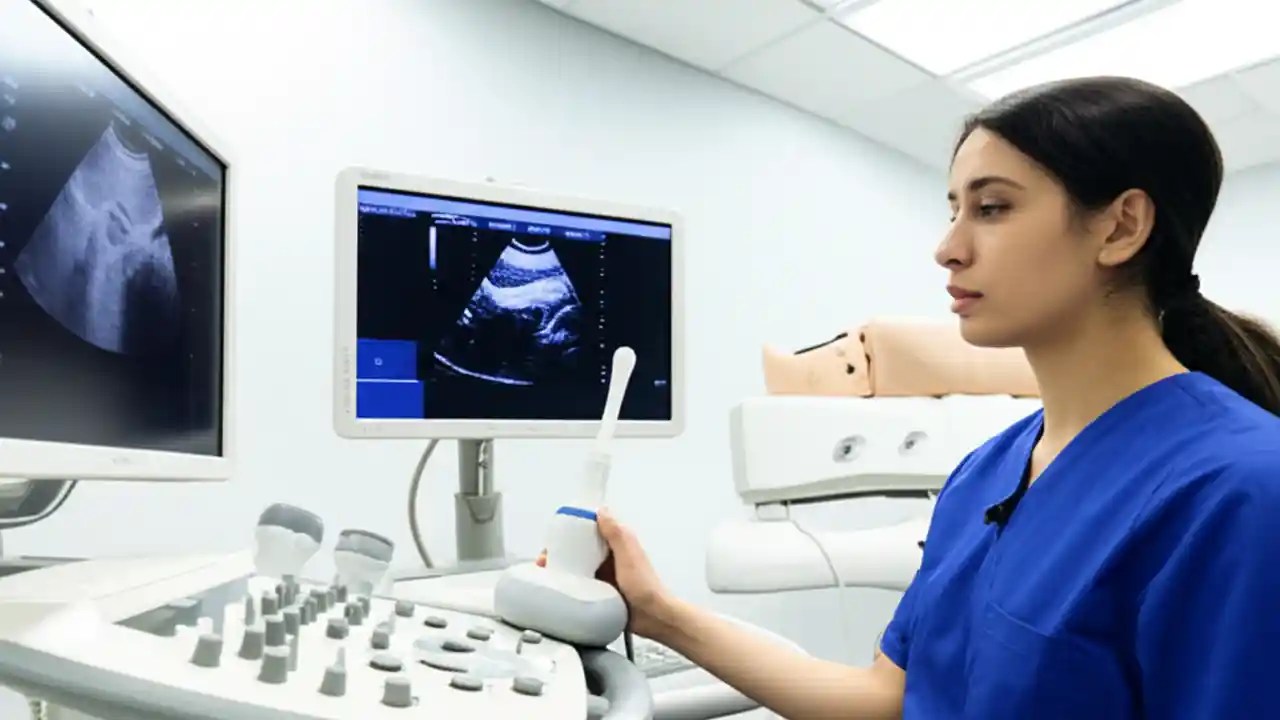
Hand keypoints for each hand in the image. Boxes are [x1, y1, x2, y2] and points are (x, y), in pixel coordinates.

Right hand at [536, 507, 676, 640]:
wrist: (654, 618)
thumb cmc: (647, 588)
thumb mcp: (629, 555)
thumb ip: (616, 533)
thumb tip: (601, 510)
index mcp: (618, 543)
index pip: (591, 529)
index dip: (572, 529)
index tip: (557, 534)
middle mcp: (609, 557)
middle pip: (580, 548)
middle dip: (561, 551)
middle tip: (546, 559)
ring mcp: (604, 574)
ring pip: (577, 566)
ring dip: (563, 568)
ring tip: (548, 574)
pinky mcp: (600, 590)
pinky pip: (580, 583)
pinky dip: (569, 583)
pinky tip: (560, 589)